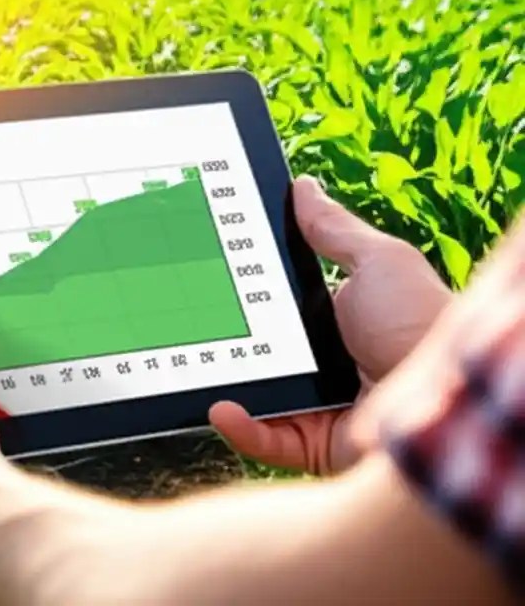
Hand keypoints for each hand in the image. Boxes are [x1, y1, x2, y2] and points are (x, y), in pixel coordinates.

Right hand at [209, 176, 451, 474]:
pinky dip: (239, 426)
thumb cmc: (422, 322)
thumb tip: (302, 188)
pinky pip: (264, 438)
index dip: (241, 294)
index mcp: (334, 321)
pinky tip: (222, 406)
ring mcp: (315, 406)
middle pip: (255, 351)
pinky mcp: (313, 445)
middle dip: (219, 338)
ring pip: (253, 396)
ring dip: (221, 384)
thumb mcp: (379, 262)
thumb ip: (334, 229)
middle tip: (184, 321)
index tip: (205, 274)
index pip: (274, 308)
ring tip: (192, 367)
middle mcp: (323, 365)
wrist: (448, 392)